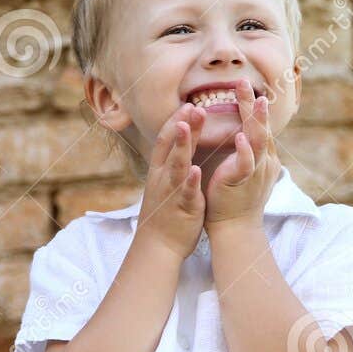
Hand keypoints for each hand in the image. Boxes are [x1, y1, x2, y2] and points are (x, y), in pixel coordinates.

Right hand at [134, 102, 207, 260]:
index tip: (187, 105)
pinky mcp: (181, 207)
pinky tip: (195, 169)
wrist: (157, 246)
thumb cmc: (166, 215)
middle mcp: (163, 177)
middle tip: (194, 106)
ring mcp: (171, 192)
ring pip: (176, 164)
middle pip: (170, 146)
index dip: (175, 122)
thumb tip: (181, 146)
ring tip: (188, 126)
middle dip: (181, 126)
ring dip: (182, 145)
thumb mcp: (166, 184)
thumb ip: (173, 165)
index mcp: (160, 171)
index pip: (165, 141)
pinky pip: (185, 192)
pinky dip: (189, 181)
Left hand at [203, 79, 281, 230]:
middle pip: (261, 128)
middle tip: (245, 81)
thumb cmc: (235, 200)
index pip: (260, 127)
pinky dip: (245, 150)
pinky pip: (246, 164)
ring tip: (255, 100)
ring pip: (258, 141)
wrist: (235, 228)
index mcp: (263, 158)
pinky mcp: (243, 183)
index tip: (245, 86)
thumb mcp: (245, 170)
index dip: (254, 107)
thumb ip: (246, 152)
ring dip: (256, 120)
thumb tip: (244, 134)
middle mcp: (264, 162)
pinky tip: (240, 136)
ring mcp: (256, 172)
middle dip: (255, 105)